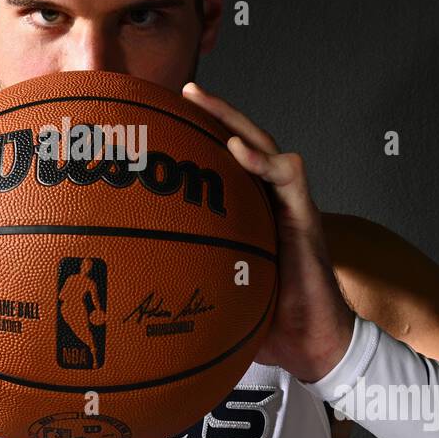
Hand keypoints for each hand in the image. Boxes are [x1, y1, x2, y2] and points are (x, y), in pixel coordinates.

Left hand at [181, 81, 355, 382]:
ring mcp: (289, 206)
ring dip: (235, 119)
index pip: (223, 167)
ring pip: (264, 146)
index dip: (197, 142)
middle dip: (213, 114)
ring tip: (202, 100)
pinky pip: (289, 176)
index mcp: (248, 215)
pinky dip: (264, 160)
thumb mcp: (213, 299)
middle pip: (241, 144)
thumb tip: (125, 299)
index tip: (162, 123)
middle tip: (180, 92)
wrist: (313, 345)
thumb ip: (180, 286)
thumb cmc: (264, 324)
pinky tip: (239, 150)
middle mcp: (268, 203)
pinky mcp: (306, 218)